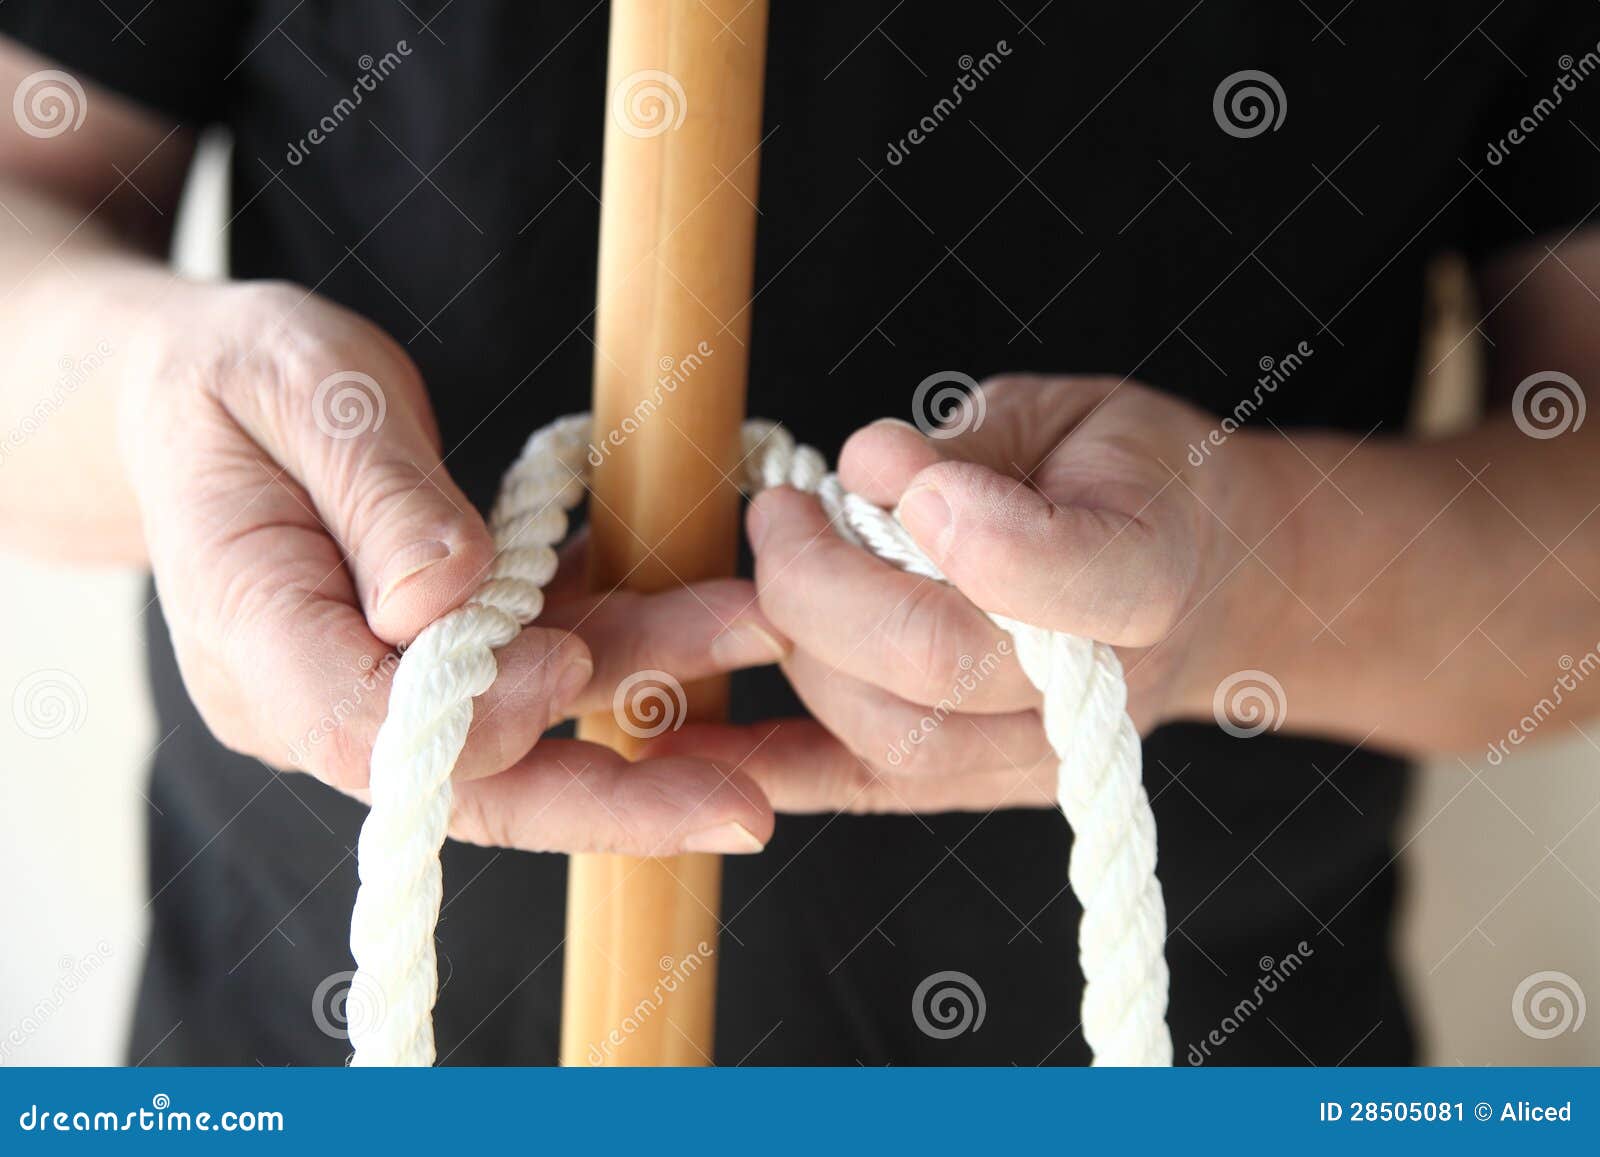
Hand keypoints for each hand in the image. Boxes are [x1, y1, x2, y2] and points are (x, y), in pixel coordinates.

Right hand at [117, 280, 779, 853]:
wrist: (197, 398)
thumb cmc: (237, 379)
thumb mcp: (299, 389)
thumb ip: (376, 493)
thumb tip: (443, 597)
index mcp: (253, 636)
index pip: (368, 729)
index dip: (478, 716)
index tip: (565, 667)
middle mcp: (316, 695)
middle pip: (473, 783)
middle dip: (613, 800)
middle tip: (744, 806)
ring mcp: (383, 692)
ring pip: (533, 735)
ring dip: (653, 707)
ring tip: (762, 652)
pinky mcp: (441, 665)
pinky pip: (545, 675)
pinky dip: (633, 654)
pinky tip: (720, 625)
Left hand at [651, 375, 1272, 813]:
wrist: (1194, 578)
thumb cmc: (1120, 479)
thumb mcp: (1066, 415)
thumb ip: (971, 444)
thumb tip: (862, 469)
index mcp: (1149, 572)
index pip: (1063, 578)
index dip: (964, 526)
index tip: (901, 466)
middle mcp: (1101, 693)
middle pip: (938, 665)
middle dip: (821, 580)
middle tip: (783, 510)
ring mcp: (1037, 757)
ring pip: (887, 731)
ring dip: (797, 643)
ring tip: (783, 560)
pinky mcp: (971, 784)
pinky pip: (855, 786)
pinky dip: (763, 764)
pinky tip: (685, 740)